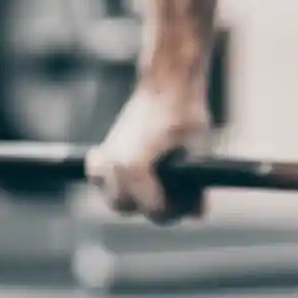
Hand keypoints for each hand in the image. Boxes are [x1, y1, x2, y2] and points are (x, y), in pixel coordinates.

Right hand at [86, 80, 211, 222]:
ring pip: (113, 196)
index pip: (153, 209)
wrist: (167, 83)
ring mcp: (104, 158)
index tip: (192, 202)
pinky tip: (127, 174)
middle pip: (126, 206)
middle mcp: (112, 165)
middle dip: (152, 205)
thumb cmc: (184, 113)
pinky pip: (100, 176)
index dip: (176, 209)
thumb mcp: (197, 152)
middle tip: (176, 194)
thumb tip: (197, 214)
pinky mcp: (104, 149)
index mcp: (133, 168)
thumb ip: (195, 188)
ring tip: (157, 186)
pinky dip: (111, 180)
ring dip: (132, 196)